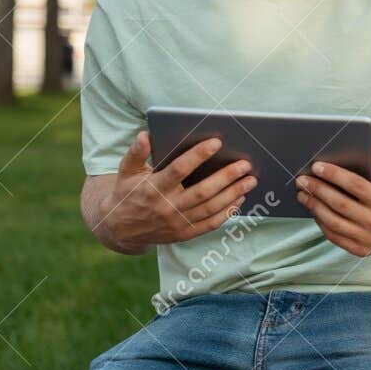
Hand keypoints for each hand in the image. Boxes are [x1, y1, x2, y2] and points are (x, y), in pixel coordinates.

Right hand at [100, 132, 255, 247]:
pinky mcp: (184, 234)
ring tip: (251, 180)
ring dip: (233, 194)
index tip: (217, 142)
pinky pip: (210, 224)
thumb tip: (144, 135)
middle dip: (226, 177)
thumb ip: (136, 153)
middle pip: (202, 191)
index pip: (179, 170)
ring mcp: (177, 223)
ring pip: (210, 208)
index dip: (198, 155)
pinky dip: (227, 212)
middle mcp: (167, 207)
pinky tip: (240, 199)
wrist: (120, 228)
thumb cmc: (127, 193)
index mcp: (153, 188)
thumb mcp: (126, 172)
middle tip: (245, 164)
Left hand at [296, 149, 370, 255]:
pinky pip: (333, 236)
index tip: (316, 166)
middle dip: (318, 190)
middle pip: (340, 204)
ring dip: (314, 206)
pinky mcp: (360, 250)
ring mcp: (369, 239)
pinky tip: (313, 209)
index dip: (334, 175)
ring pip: (333, 222)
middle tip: (303, 180)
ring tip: (302, 194)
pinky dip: (320, 221)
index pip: (356, 185)